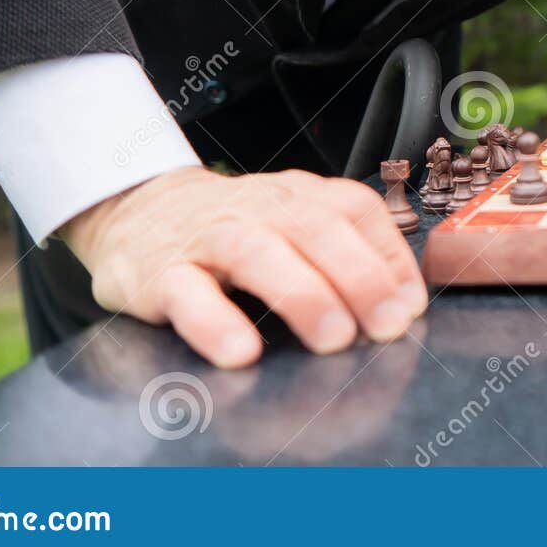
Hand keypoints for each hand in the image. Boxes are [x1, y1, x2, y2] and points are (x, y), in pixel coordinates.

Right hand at [62, 165, 427, 368]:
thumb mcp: (292, 226)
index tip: (409, 309)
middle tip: (386, 328)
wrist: (138, 210)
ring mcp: (208, 237)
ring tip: (334, 338)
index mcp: (299, 195)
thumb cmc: (236, 230)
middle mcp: (259, 208)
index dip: (389, 257)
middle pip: (315, 228)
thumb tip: (404, 308)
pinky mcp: (158, 273)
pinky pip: (186, 293)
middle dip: (358, 277)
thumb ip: (347, 256)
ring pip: (256, 252)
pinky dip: (214, 321)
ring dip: (302, 294)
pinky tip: (241, 351)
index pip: (355, 210)